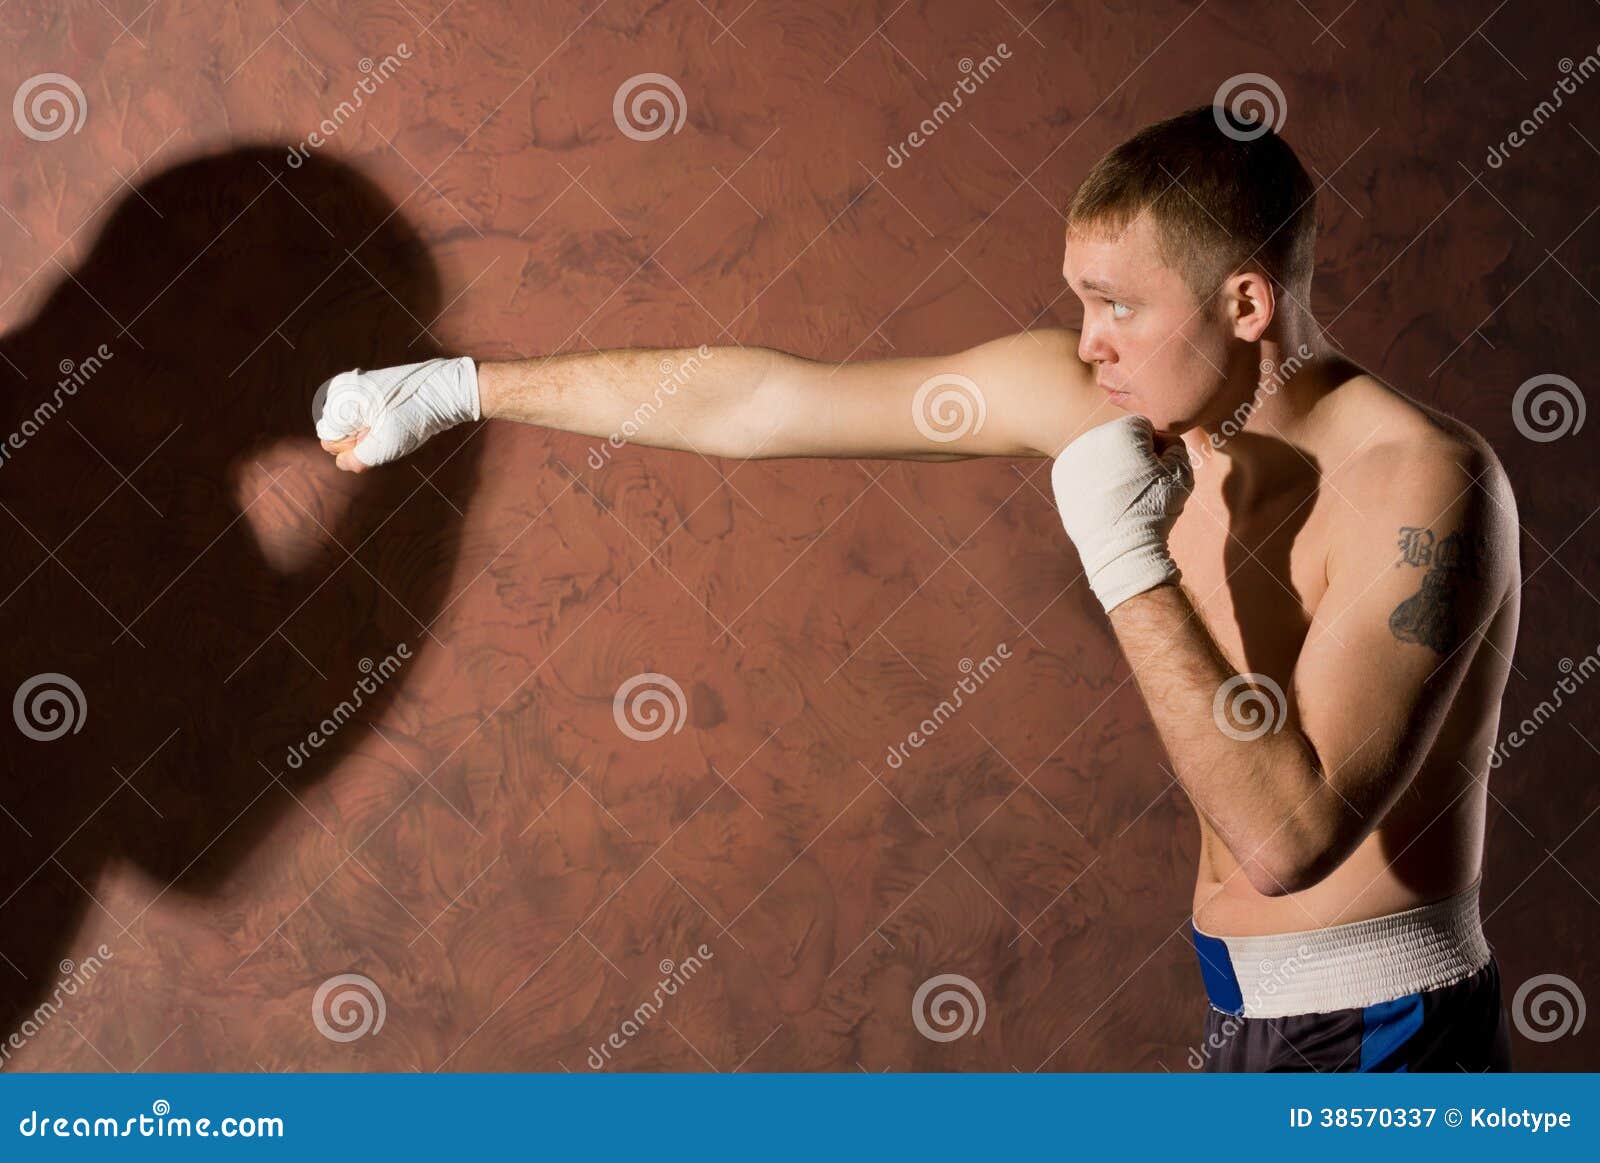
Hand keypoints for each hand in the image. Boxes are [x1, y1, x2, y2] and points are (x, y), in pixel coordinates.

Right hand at [314, 356, 479, 471]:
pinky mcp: (371, 389)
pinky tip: (395, 420)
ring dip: (370, 433)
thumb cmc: (413, 415)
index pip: (328, 439)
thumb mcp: (385, 445)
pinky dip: (377, 424)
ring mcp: (357, 387)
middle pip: (339, 432)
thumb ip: (358, 459)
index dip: (350, 448)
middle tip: (385, 433)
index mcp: (340, 397)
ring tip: (393, 425)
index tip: (373, 440)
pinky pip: (365, 417)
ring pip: (353, 425)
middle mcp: (343, 388)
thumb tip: (343, 464)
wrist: (444, 390)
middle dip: (359, 440)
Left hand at [1050, 414, 1194, 613]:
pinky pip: (1082, 469)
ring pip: (1099, 452)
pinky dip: (1092, 479)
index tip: (1157, 471)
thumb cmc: (1155, 510)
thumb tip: (1162, 439)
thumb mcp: (1182, 473)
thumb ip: (1176, 445)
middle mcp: (1090, 438)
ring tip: (1122, 493)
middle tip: (1139, 483)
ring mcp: (1071, 458)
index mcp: (1121, 431)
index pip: (1144, 426)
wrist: (1121, 548)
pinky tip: (1104, 499)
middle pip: (1119, 436)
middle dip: (1131, 454)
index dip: (1156, 448)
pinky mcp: (1060, 477)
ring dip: (1111, 465)